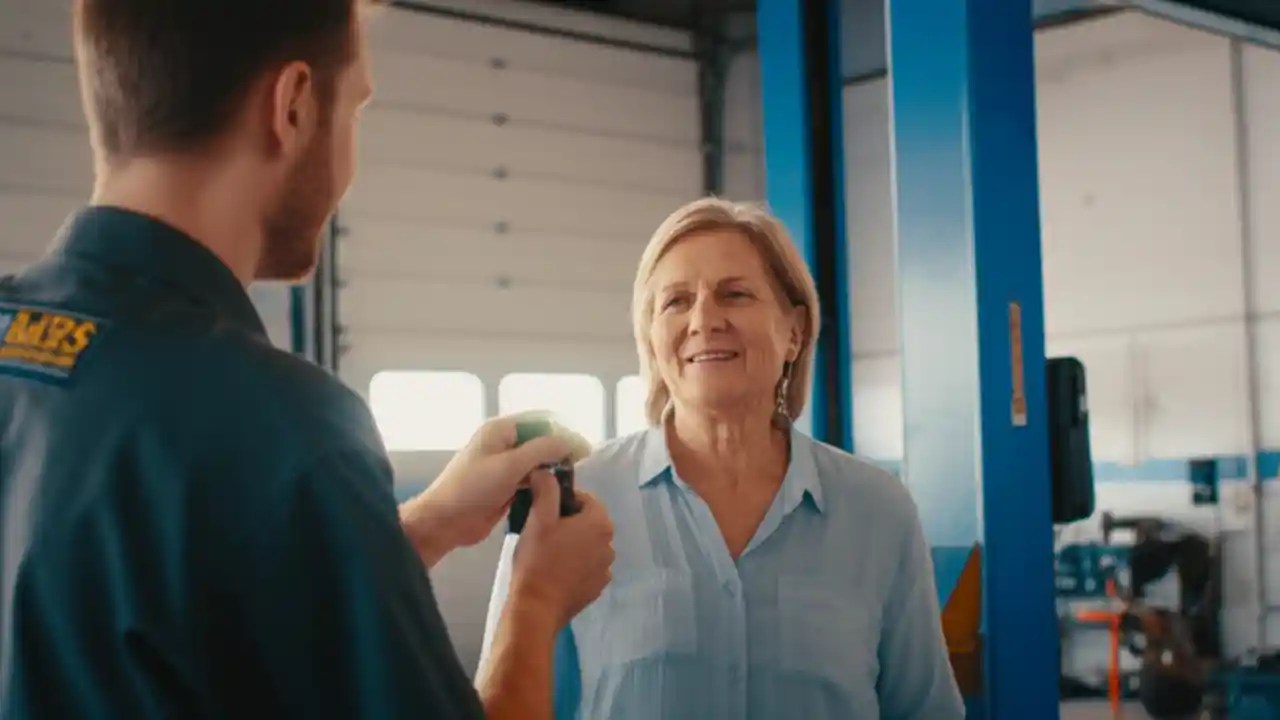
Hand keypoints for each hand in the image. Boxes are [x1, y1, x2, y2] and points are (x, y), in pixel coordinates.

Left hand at [399, 416, 572, 566]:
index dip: (564, 433)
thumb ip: (542, 450)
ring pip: (537, 463)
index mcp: (501, 430)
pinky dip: (542, 485)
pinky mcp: (505, 487)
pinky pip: (530, 480)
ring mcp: (503, 466)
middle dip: (560, 453)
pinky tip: (556, 494)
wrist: (444, 522)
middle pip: (540, 441)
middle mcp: (503, 443)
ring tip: (571, 483)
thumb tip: (572, 441)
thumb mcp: (510, 466)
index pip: (541, 422)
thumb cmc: (473, 489)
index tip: (585, 452)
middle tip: (580, 470)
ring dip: (552, 470)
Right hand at [508, 471, 614, 629]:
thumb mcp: (538, 518)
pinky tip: (555, 571)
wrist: (536, 607)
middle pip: (589, 522)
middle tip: (543, 531)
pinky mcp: (597, 587)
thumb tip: (546, 471)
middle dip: (569, 522)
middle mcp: (610, 544)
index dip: (563, 501)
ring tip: (548, 552)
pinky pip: (587, 566)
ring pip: (588, 544)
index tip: (544, 512)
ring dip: (573, 543)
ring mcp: (605, 568)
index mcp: (600, 523)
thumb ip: (546, 489)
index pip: (585, 499)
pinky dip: (575, 564)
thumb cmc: (538, 559)